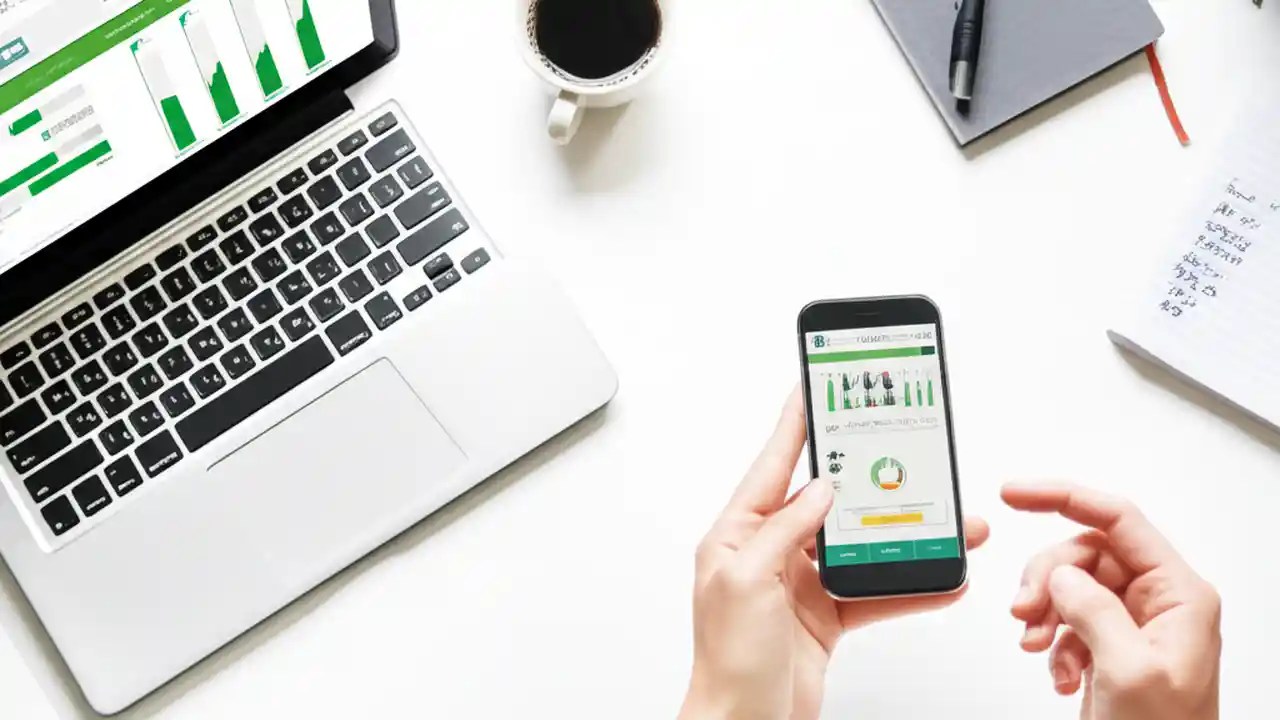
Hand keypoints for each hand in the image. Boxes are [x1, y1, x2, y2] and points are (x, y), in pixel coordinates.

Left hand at [680, 389, 988, 719]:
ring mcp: (800, 583)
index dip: (797, 423)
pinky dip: (909, 585)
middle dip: (872, 481)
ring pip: (861, 544)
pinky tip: (940, 577)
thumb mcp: (747, 581)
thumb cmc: (727, 661)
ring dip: (903, 534)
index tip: (814, 386)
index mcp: (738, 533)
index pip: (773, 464)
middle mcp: (769, 551)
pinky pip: (875, 589)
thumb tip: (820, 489)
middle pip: (827, 501)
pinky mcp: (826, 615)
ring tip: (945, 522)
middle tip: (903, 451)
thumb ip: (784, 530)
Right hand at [1002, 482, 1220, 719]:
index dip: (1064, 498)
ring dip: (1043, 612)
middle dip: (1045, 578)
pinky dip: (1050, 641)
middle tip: (1024, 611)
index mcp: (1179, 595)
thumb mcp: (1130, 671)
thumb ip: (1094, 610)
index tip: (1015, 494)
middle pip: (1084, 554)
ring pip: (1069, 586)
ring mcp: (1132, 625)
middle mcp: (1157, 602)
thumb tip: (1063, 575)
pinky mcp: (1109, 648)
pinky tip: (1056, 671)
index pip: (1118, 519)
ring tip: (1035, 644)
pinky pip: (1066, 620)